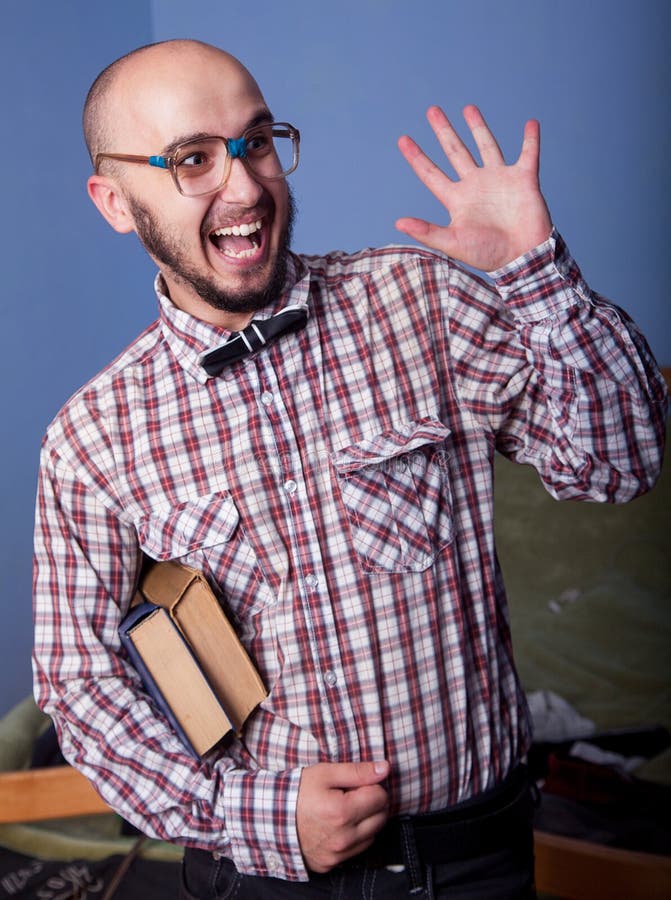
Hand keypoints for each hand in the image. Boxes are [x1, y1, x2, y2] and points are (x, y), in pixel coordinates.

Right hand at [296, 760, 390, 871]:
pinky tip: (341, 825)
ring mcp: (338, 853)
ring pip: (373, 835)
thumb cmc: (298, 792)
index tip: (358, 783)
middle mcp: (343, 837)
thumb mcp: (325, 773)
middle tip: (354, 794)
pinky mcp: (333, 863)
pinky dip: (356, 836)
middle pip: (380, 817)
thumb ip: (357, 771)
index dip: (372, 786)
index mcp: (342, 811)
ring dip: (367, 820)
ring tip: (347, 809)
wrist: (271, 818)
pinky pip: (358, 849)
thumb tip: (384, 769)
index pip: (380, 797)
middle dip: (373, 803)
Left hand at [396, 105, 551, 270]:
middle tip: (432, 110)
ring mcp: (500, 180)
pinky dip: (531, 139)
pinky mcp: (524, 179)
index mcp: (457, 199)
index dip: (417, 157)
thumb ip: (427, 231)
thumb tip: (397, 223)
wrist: (522, 257)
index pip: (431, 173)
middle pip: (456, 152)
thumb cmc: (488, 254)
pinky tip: (531, 123)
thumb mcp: (453, 243)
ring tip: (468, 108)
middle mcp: (476, 185)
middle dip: (444, 131)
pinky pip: (529, 154)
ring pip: (487, 146)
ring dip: (478, 127)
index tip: (403, 139)